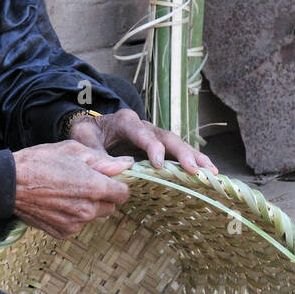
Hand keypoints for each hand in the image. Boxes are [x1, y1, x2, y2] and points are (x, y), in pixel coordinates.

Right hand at [13, 141, 133, 238]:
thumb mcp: (74, 151)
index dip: (118, 185)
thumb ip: (103, 160)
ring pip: (93, 216)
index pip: (123, 194)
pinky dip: (71, 216)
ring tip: (66, 191)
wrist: (9, 183)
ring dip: (87, 206)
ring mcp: (75, 224)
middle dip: (103, 196)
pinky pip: (76, 225)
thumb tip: (126, 163)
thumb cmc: (40, 161)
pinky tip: (56, 203)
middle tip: (83, 182)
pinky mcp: (62, 232)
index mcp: (95, 187)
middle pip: (110, 207)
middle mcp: (88, 210)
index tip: (107, 179)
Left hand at [67, 108, 217, 175]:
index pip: (141, 133)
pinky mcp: (158, 146)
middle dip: (182, 153)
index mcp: (125, 121)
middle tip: (194, 169)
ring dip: (194, 157)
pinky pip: (177, 153)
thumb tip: (111, 170)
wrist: (89, 128)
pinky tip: (206, 172)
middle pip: (166, 137)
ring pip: (177, 144)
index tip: (159, 163)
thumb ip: (95, 153)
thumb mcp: (83, 140)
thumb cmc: (87, 134)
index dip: (152, 147)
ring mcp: (153, 135)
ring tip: (211, 171)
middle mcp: (143, 126)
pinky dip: (192, 161)